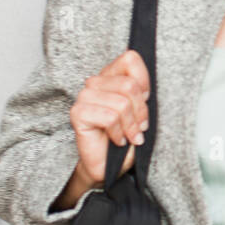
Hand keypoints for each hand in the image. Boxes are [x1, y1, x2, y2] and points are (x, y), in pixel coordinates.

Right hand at [69, 49, 149, 188]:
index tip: (144, 102)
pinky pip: (109, 117)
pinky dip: (118, 132)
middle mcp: (95, 83)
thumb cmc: (125, 137)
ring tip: (128, 135)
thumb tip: (146, 88)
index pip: (130, 59)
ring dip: (130, 125)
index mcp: (111, 76)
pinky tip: (116, 140)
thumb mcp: (141, 112)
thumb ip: (142, 93)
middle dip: (140, 111)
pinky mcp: (78, 113)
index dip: (144, 82)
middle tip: (139, 127)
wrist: (110, 165)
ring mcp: (84, 97)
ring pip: (121, 103)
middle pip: (129, 85)